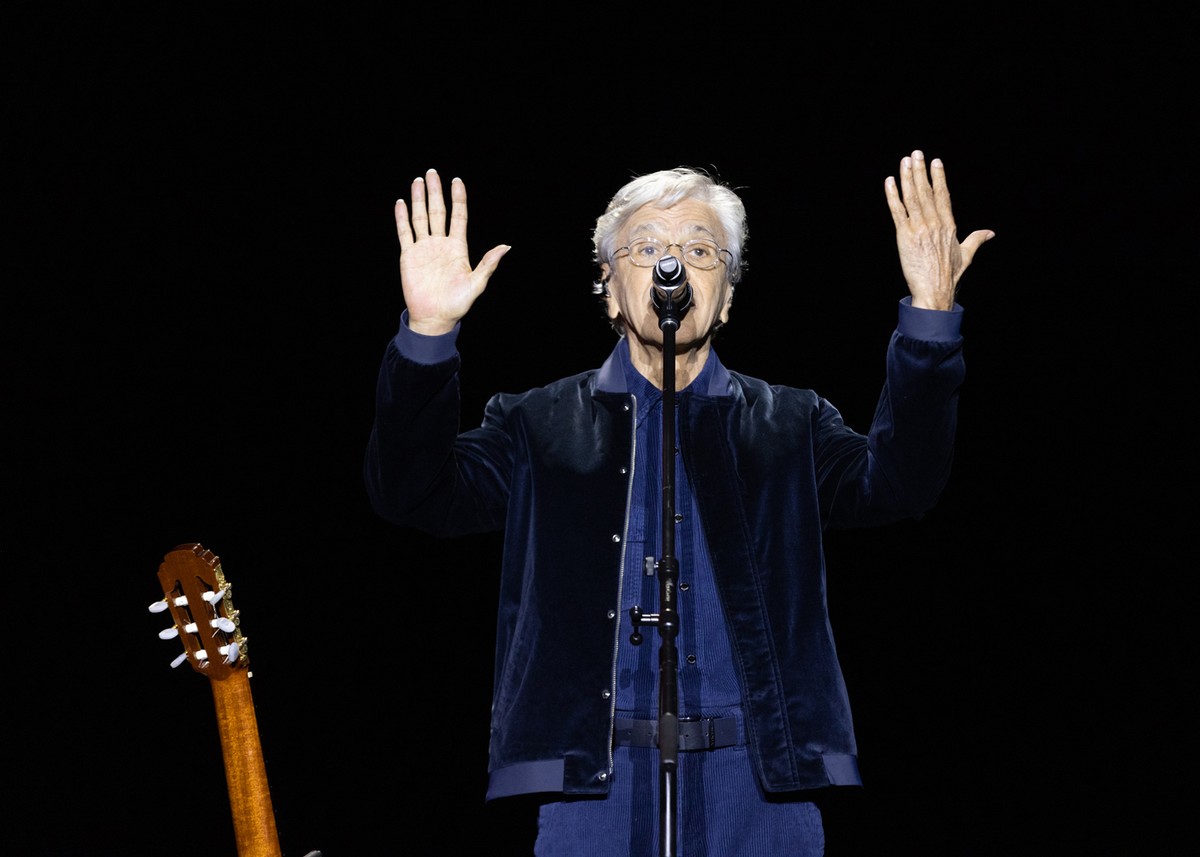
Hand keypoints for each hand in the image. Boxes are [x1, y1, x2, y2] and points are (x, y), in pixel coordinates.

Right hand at [395, 168, 509, 334]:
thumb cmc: (457, 304)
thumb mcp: (477, 284)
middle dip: (435, 192)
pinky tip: (401, 203)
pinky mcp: (409, 256)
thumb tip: (506, 246)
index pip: (459, 216)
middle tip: (432, 172)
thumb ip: (488, 264)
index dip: (458, 199)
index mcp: (458, 247)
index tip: (457, 180)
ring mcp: (424, 249)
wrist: (434, 317)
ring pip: (420, 218)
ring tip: (418, 181)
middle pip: (438, 212)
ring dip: (419, 200)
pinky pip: (405, 233)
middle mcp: (440, 244)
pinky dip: (402, 218)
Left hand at [884, 151, 993, 310]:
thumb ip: (976, 239)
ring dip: (907, 177)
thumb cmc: (950, 275)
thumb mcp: (967, 255)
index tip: (936, 162)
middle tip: (916, 153)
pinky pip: (897, 211)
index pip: (943, 195)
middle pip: (926, 191)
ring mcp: (919, 229)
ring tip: (905, 161)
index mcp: (949, 225)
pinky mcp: (904, 237)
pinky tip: (890, 181)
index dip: (939, 177)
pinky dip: (892, 196)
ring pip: (912, 197)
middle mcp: (934, 223)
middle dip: (920, 171)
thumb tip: (991, 232)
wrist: (934, 291)